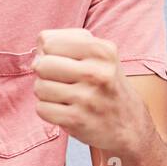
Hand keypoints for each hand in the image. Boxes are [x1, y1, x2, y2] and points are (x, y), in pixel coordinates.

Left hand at [31, 28, 146, 154]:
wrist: (130, 124)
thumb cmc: (104, 82)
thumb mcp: (97, 54)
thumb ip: (63, 42)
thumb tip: (36, 57)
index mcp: (102, 50)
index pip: (48, 42)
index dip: (50, 53)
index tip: (65, 62)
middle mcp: (97, 73)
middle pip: (42, 65)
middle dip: (45, 73)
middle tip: (63, 81)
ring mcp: (87, 98)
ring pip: (39, 87)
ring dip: (46, 93)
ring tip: (66, 96)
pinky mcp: (77, 120)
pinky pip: (41, 109)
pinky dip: (48, 110)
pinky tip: (66, 110)